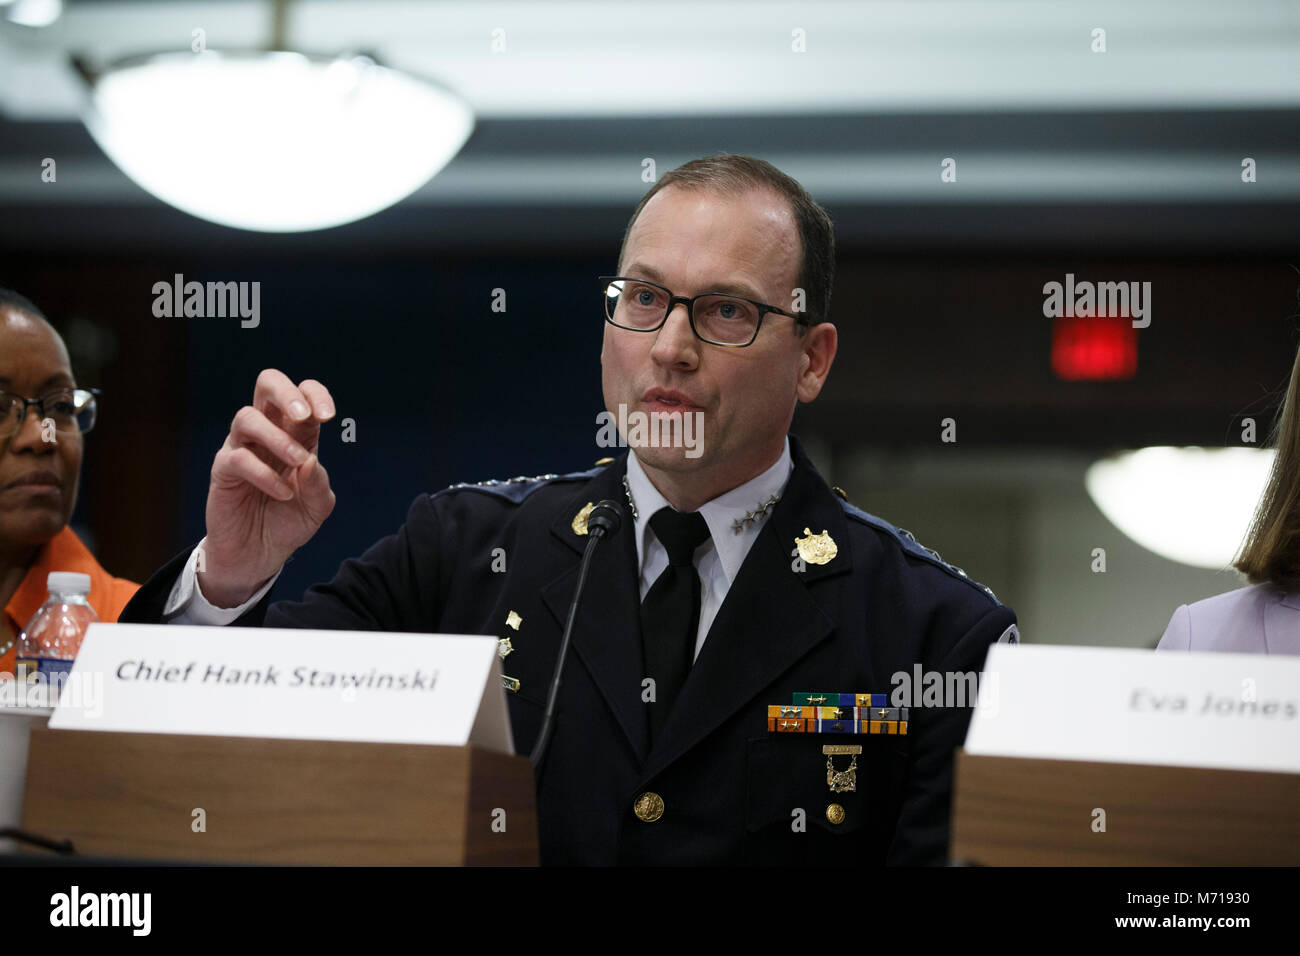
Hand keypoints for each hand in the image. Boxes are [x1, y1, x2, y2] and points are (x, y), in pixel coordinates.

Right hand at [197, 369, 336, 607]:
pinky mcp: (223, 470)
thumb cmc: (289, 522)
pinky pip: (238, 458)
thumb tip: (310, 460)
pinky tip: (283, 494)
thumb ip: (318, 483)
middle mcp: (268, 433)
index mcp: (296, 434)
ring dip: (277, 437)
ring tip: (298, 462)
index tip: (329, 416)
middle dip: (286, 392)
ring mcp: (242, 448)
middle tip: (303, 415)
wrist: (259, 555)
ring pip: (247, 417)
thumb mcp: (317, 507)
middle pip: (266, 384)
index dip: (316, 395)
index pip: (303, 395)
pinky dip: (264, 474)